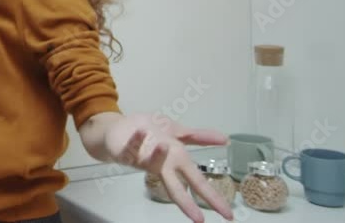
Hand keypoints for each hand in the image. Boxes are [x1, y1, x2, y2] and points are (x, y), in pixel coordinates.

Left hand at [102, 113, 232, 221]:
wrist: (117, 130)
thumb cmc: (148, 134)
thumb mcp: (177, 132)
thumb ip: (199, 137)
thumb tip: (225, 139)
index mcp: (176, 162)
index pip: (197, 182)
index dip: (212, 198)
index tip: (227, 215)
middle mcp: (161, 165)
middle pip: (176, 185)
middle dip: (188, 201)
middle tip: (200, 218)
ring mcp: (142, 158)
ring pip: (152, 162)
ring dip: (158, 156)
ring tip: (167, 147)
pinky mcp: (125, 150)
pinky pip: (130, 146)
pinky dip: (135, 140)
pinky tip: (141, 133)